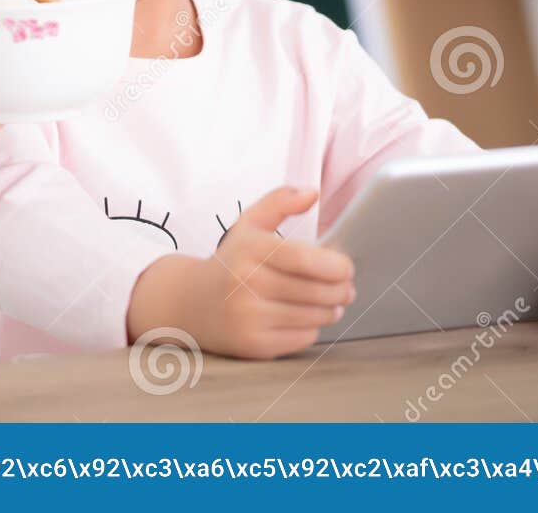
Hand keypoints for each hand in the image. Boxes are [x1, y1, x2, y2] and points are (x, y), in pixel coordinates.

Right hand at [127, 186, 354, 358]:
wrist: (190, 303)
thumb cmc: (230, 261)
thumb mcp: (248, 225)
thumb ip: (279, 202)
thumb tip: (313, 192)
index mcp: (248, 250)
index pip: (303, 259)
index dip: (335, 265)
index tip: (347, 267)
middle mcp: (245, 284)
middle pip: (315, 291)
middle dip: (341, 290)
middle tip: (347, 288)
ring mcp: (248, 317)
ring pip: (313, 316)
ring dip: (330, 310)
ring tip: (332, 302)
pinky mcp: (254, 345)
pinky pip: (302, 337)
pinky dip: (311, 328)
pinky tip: (305, 317)